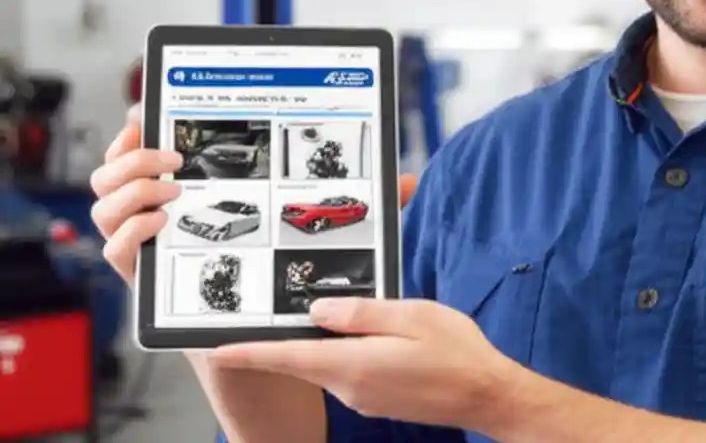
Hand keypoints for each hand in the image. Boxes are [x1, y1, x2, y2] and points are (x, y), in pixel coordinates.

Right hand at [89, 104, 184, 283]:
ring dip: (139, 193)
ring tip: (173, 192)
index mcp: (129, 188)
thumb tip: (163, 126)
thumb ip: (179, 164)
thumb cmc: (185, 232)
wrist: (192, 278)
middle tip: (174, 161)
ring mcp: (118, 236)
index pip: (116, 156)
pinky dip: (137, 229)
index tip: (143, 122)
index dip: (126, 137)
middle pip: (103, 178)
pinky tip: (160, 220)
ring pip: (104, 209)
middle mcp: (118, 210)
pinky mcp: (127, 263)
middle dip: (137, 162)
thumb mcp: (190, 193)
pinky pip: (115, 246)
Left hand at [209, 298, 520, 430]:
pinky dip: (344, 351)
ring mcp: (362, 396)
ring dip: (321, 342)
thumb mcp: (413, 316)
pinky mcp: (376, 398)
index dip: (248, 351)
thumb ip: (363, 312)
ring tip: (325, 312)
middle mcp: (350, 385)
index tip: (216, 348)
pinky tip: (364, 336)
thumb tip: (320, 310)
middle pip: (303, 357)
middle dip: (282, 337)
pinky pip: (348, 369)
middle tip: (264, 311)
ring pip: (327, 362)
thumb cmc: (457, 353)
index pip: (286, 356)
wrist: (486, 395)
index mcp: (353, 363)